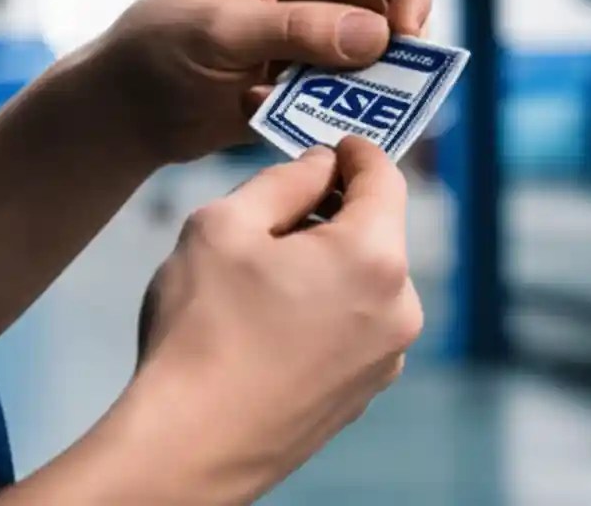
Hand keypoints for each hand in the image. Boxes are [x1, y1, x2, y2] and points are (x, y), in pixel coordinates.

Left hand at [80, 0, 431, 164]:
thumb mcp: (223, 33)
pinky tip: (322, 125)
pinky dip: (350, 109)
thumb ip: (297, 30)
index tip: (408, 38)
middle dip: (397, 45)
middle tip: (394, 89)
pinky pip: (351, 90)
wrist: (124, 112)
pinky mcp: (305, 79)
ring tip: (352, 113)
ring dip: (374, 83)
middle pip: (389, 2)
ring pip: (376, 52)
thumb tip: (376, 36)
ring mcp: (310, 33)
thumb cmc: (156, 52)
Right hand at [121, 138, 421, 501]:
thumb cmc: (201, 329)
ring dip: (328, 262)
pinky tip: (272, 322)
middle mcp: (401, 308)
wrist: (189, 446)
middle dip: (332, 211)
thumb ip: (283, 180)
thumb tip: (320, 166)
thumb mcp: (223, 225)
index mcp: (374, 257)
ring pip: (365, 281)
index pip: (385, 178)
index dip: (357, 151)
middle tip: (275, 211)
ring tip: (262, 276)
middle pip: (376, 232)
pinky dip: (327, 307)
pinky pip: (356, 326)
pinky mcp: (364, 393)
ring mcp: (387, 357)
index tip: (332, 143)